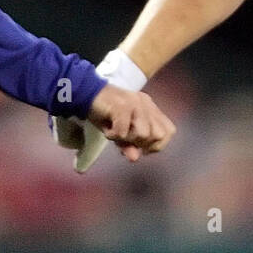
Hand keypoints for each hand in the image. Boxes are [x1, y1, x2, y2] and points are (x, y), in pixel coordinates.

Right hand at [51, 49, 168, 172]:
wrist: (84, 94)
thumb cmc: (103, 113)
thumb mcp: (120, 132)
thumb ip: (129, 144)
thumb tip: (134, 158)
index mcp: (150, 108)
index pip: (168, 132)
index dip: (156, 145)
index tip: (139, 146)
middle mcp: (146, 104)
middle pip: (159, 135)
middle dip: (142, 143)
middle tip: (125, 139)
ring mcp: (135, 103)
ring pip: (143, 134)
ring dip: (127, 139)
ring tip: (115, 133)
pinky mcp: (122, 105)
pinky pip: (123, 131)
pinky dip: (113, 135)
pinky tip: (106, 130)